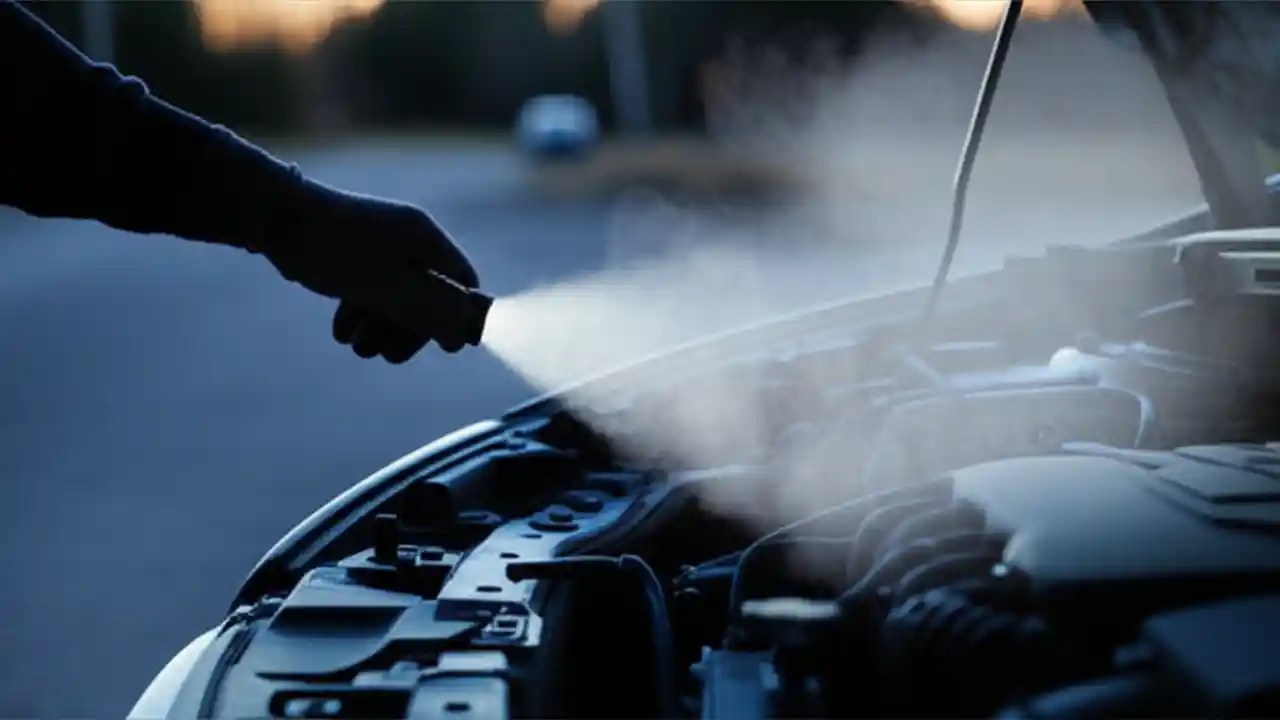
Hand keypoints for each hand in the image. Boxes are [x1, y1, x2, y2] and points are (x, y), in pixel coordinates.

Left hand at [260, 179, 479, 362]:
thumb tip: (463, 337)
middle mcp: (408, 240)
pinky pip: (370, 292)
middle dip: (406, 331)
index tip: (443, 346)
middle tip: (387, 355)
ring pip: (395, 299)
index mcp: (425, 238)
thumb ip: (430, 310)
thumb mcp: (389, 287)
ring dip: (378, 328)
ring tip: (356, 346)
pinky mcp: (355, 257)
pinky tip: (341, 332)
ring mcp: (381, 248)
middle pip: (427, 296)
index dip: (457, 317)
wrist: (275, 220)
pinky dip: (359, 314)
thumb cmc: (337, 250)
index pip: (462, 282)